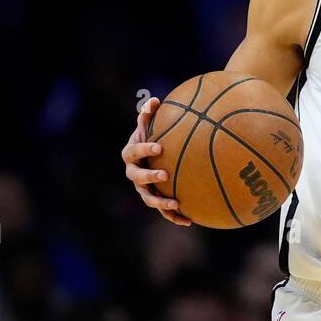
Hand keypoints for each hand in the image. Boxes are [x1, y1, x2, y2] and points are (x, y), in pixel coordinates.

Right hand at [121, 97, 191, 226]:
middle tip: (165, 175)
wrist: (151, 156)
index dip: (144, 149)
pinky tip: (190, 221)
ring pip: (148, 198)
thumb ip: (148, 115)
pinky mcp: (154, 200)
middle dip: (150, 177)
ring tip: (176, 203)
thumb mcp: (149, 125)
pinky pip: (163, 211)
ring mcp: (143, 189)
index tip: (159, 147)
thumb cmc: (152, 136)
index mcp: (130, 154)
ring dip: (161, 202)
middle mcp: (134, 174)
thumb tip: (153, 100)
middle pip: (137, 178)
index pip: (134, 151)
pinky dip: (174, 216)